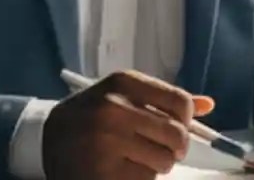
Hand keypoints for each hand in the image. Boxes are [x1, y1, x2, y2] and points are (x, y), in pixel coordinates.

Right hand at [42, 69, 213, 179]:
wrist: (46, 137)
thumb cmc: (92, 114)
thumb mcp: (122, 95)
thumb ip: (163, 99)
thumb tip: (207, 105)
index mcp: (123, 83)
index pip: (180, 102)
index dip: (187, 119)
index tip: (178, 126)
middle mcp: (114, 108)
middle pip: (176, 135)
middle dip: (175, 147)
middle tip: (163, 149)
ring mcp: (106, 142)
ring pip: (163, 162)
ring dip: (158, 165)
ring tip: (137, 158)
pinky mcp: (101, 172)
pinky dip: (139, 178)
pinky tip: (122, 169)